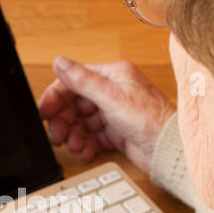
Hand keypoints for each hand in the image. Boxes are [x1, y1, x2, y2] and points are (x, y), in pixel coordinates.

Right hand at [38, 56, 175, 174]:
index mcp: (112, 76)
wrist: (169, 151)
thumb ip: (83, 80)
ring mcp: (115, 114)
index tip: (44, 112)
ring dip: (74, 135)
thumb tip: (60, 61)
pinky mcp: (117, 133)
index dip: (56, 97)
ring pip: (82, 122)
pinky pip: (93, 137)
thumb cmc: (151, 120)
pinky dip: (86, 144)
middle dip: (64, 121)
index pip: (74, 81)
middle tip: (57, 135)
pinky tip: (86, 151)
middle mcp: (113, 93)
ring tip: (74, 146)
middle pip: (75, 104)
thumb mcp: (111, 97)